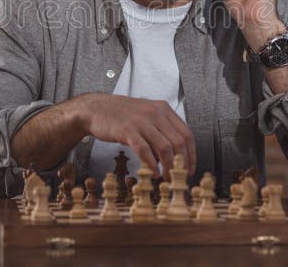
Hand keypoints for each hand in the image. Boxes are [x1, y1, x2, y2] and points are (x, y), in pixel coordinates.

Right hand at [70, 93, 195, 179]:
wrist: (96, 108)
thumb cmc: (121, 114)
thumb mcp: (146, 115)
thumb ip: (161, 130)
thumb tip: (173, 154)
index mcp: (163, 109)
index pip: (186, 134)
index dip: (191, 154)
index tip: (190, 167)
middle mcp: (155, 113)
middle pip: (178, 142)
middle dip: (182, 164)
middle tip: (180, 177)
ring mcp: (141, 121)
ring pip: (164, 148)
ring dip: (168, 167)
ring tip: (167, 178)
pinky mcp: (127, 130)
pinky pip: (144, 150)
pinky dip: (151, 164)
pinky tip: (152, 172)